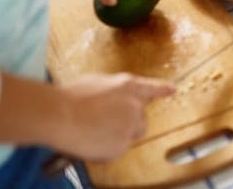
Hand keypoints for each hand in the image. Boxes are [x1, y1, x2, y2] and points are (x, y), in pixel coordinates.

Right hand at [57, 73, 174, 160]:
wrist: (61, 115)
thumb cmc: (71, 98)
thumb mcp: (97, 83)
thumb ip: (114, 91)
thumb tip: (114, 99)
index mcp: (128, 86)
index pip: (151, 88)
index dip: (162, 89)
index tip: (172, 90)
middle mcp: (134, 105)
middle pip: (141, 119)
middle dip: (128, 122)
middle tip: (105, 123)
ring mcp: (130, 126)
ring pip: (130, 135)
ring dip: (117, 135)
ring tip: (94, 131)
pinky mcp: (122, 144)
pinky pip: (117, 149)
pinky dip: (106, 149)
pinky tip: (91, 141)